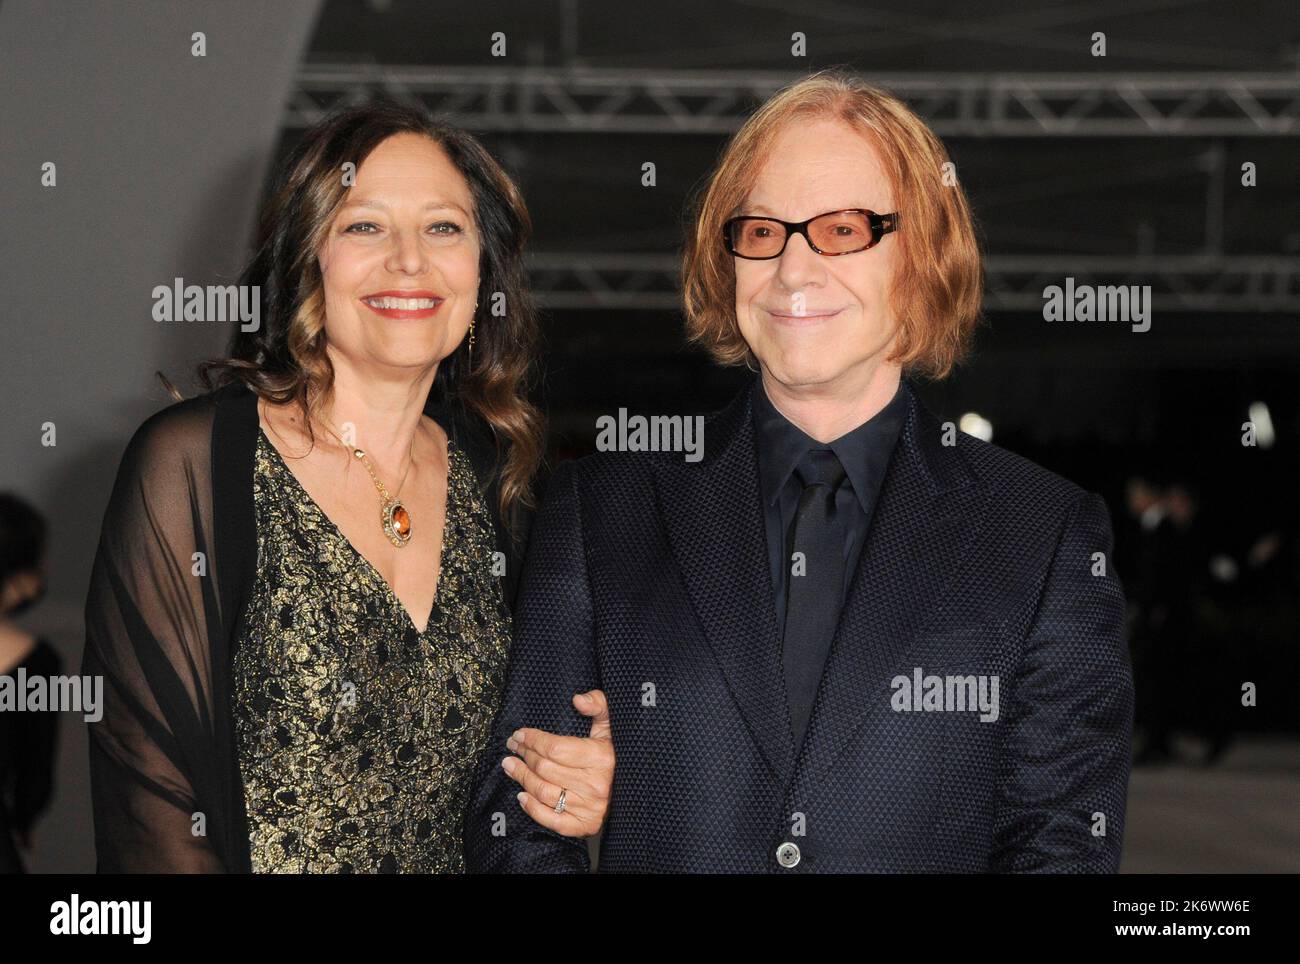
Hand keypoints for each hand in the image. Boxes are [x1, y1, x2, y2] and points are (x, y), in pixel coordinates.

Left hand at [502, 689, 613, 837]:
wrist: (638, 785)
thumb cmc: (619, 752)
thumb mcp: (613, 723)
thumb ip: (598, 704)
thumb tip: (578, 699)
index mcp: (601, 757)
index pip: (555, 748)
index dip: (533, 740)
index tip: (519, 734)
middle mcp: (595, 784)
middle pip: (545, 769)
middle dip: (524, 756)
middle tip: (512, 748)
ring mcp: (590, 807)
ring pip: (544, 792)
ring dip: (522, 778)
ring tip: (510, 766)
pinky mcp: (586, 825)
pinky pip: (553, 820)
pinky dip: (533, 809)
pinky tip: (522, 795)